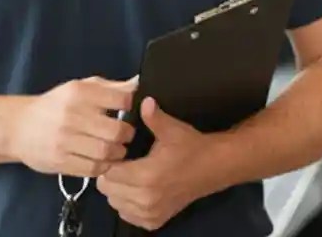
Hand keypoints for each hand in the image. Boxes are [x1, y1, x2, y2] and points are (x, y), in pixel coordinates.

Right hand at [8, 76, 136, 177]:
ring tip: (114, 149)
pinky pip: (93, 168)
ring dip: (117, 153)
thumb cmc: (55, 105)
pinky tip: (101, 160)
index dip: (130, 107)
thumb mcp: (79, 88)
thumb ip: (110, 87)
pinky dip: (103, 166)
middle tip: (124, 136)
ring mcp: (65, 139)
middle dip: (127, 135)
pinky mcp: (60, 161)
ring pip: (107, 152)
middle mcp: (72, 114)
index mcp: (78, 92)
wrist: (18, 126)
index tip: (128, 112)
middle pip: (117, 131)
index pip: (121, 100)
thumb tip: (140, 82)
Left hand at [97, 97, 215, 230]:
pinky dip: (127, 204)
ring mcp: (151, 213)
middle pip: (108, 190)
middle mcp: (146, 199)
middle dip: (109, 175)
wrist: (215, 167)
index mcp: (146, 176)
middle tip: (119, 162)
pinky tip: (135, 190)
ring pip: (115, 203)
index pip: (108, 174)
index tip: (113, 152)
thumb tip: (143, 100)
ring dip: (117, 190)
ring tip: (127, 175)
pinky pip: (128, 215)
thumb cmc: (191, 147)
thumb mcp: (171, 129)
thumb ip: (153, 116)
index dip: (107, 161)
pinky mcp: (156, 221)